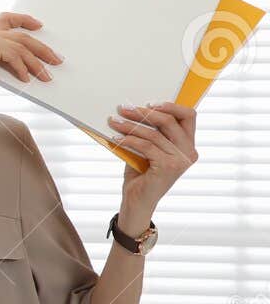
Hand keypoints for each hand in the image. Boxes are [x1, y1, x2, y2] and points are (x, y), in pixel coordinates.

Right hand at [0, 13, 60, 106]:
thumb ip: (7, 60)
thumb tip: (30, 64)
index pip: (6, 18)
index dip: (24, 19)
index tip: (39, 26)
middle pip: (20, 34)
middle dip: (41, 48)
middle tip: (55, 59)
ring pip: (21, 45)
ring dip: (37, 62)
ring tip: (46, 75)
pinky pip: (15, 55)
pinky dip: (23, 68)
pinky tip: (26, 79)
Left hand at [110, 101, 197, 224]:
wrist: (137, 200)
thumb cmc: (141, 173)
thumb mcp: (148, 149)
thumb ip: (151, 132)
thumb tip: (134, 109)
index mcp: (188, 144)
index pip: (189, 116)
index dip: (171, 106)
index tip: (149, 103)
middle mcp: (190, 151)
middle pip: (170, 121)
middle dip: (144, 113)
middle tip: (124, 108)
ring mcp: (181, 160)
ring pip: (154, 134)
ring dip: (130, 125)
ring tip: (113, 122)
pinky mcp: (169, 167)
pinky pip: (146, 146)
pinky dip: (128, 140)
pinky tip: (115, 138)